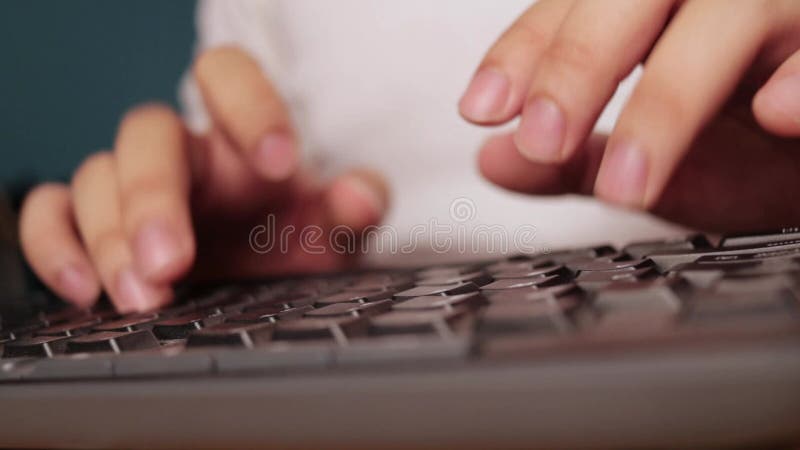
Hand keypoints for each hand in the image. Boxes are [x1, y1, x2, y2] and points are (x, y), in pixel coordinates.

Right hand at [19, 47, 387, 312]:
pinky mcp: (95, 225)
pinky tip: (84, 289)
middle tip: (173, 261)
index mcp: (241, 136)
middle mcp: (184, 154)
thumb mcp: (333, 231)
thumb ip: (353, 208)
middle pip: (147, 136)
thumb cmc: (295, 242)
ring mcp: (133, 187)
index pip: (228, 76)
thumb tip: (361, 197)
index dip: (251, 105)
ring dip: (109, 237)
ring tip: (143, 295)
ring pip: (94, 177)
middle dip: (155, 198)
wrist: (268, 282)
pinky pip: (50, 212)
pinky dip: (53, 244)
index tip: (280, 163)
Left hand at [460, 0, 799, 230]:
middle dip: (579, 64)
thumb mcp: (662, 161)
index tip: (482, 108)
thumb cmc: (760, 146)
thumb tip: (494, 162)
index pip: (575, 11)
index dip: (526, 53)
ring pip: (728, 19)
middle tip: (543, 138)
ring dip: (668, 99)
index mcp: (661, 11)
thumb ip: (579, 161)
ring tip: (629, 180)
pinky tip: (776, 112)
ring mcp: (788, 10)